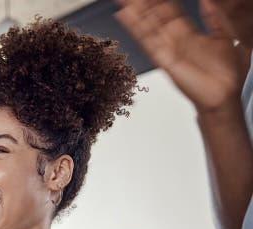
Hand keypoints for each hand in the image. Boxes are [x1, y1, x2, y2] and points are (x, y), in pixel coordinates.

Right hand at [115, 0, 249, 112]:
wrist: (225, 95)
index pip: (169, 11)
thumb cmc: (228, 74)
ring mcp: (167, 49)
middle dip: (143, 4)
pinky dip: (134, 28)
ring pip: (146, 25)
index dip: (159, 0)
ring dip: (134, 12)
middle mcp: (175, 40)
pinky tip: (125, 16)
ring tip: (123, 0)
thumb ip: (215, 17)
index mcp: (189, 34)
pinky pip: (147, 41)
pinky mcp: (164, 59)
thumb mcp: (226, 35)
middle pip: (154, 16)